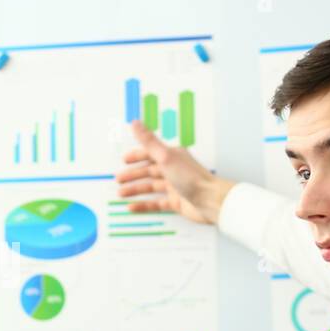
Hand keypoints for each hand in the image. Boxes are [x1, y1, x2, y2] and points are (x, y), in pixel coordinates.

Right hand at [115, 120, 233, 223]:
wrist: (211, 201)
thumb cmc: (191, 177)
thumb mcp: (165, 156)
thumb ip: (148, 141)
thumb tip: (135, 123)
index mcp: (172, 156)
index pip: (150, 153)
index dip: (136, 156)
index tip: (124, 160)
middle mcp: (173, 169)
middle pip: (148, 171)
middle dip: (133, 174)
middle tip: (119, 179)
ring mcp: (175, 186)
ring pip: (151, 187)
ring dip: (135, 189)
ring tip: (121, 194)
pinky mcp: (176, 202)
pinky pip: (156, 203)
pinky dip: (144, 204)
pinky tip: (133, 207)